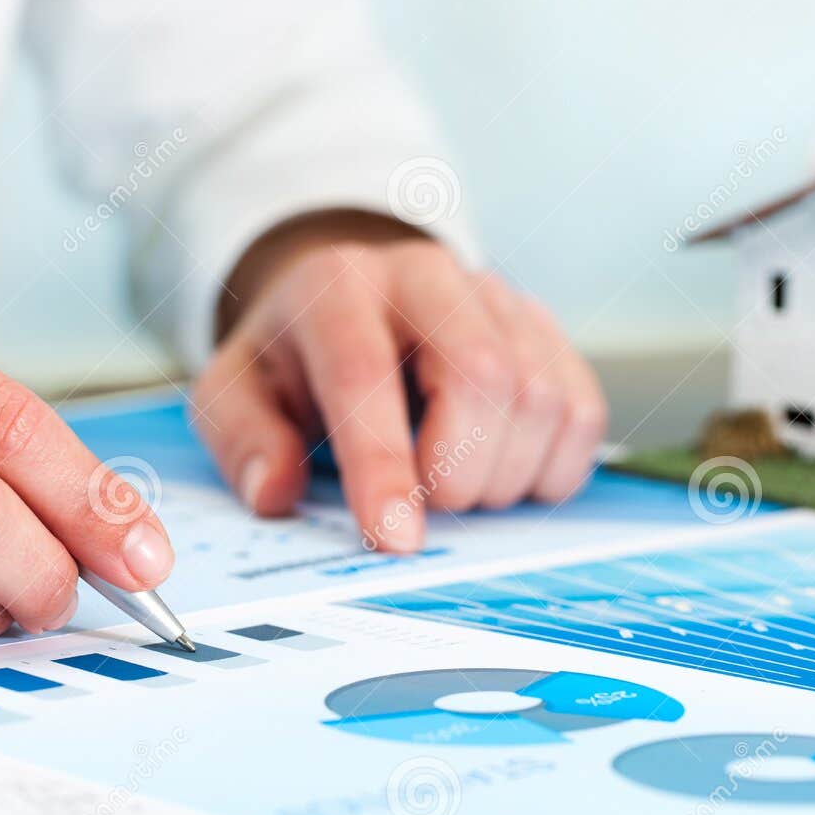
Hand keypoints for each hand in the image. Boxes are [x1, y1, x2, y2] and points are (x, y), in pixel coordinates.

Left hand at [191, 218, 606, 551]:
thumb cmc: (293, 355)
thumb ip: (243, 439)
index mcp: (338, 287)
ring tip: (456, 489)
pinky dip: (553, 466)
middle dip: (460, 472)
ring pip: (541, 395)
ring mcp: (494, 296)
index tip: (394, 538)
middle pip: (482, 374)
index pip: (366, 374)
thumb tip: (275, 493)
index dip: (384, 464)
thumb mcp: (233, 388)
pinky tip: (503, 473)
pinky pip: (581, 407)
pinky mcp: (542, 327)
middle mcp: (425, 276)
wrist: (346, 295)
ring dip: (505, 476)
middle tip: (428, 511)